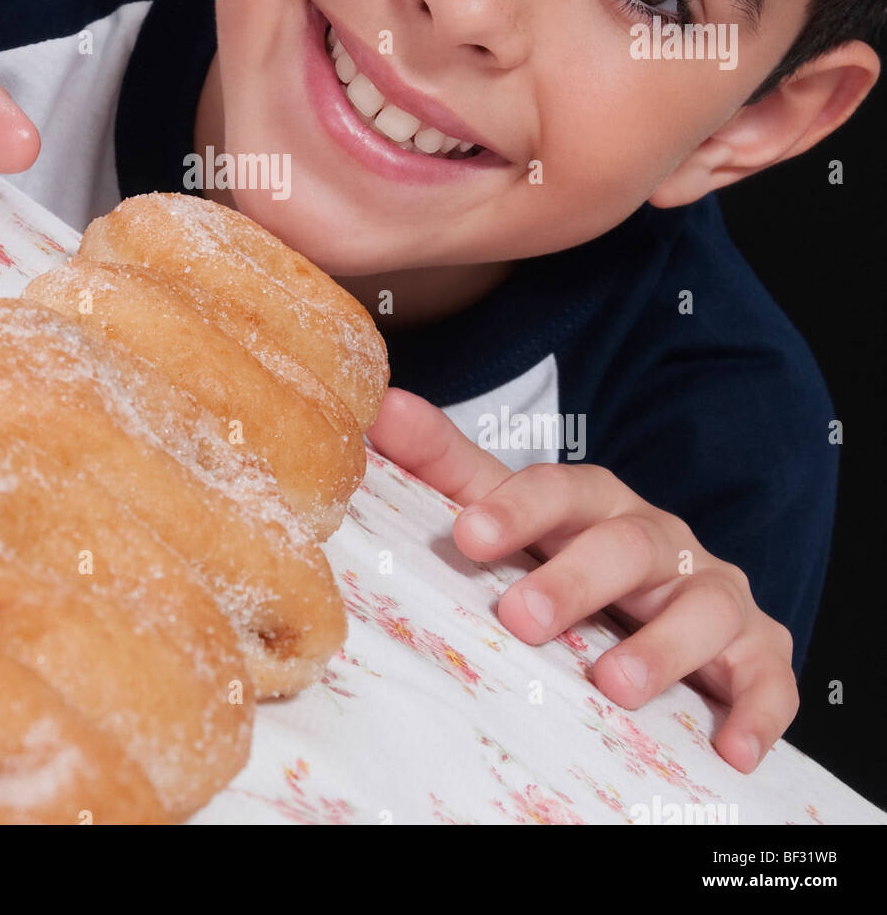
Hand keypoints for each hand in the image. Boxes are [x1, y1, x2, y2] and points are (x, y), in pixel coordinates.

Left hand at [368, 386, 798, 772]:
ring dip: (662, 645)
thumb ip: (447, 466)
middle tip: (522, 620)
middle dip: (577, 580)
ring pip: (703, 605)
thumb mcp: (511, 510)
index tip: (468, 536)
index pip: (560, 489)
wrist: (667, 596)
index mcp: (597, 502)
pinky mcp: (755, 651)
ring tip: (611, 684)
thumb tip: (385, 406)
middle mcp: (659, 538)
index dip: (517, 510)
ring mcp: (712, 591)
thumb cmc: (571, 551)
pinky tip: (728, 746)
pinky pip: (767, 676)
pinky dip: (755, 709)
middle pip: (626, 545)